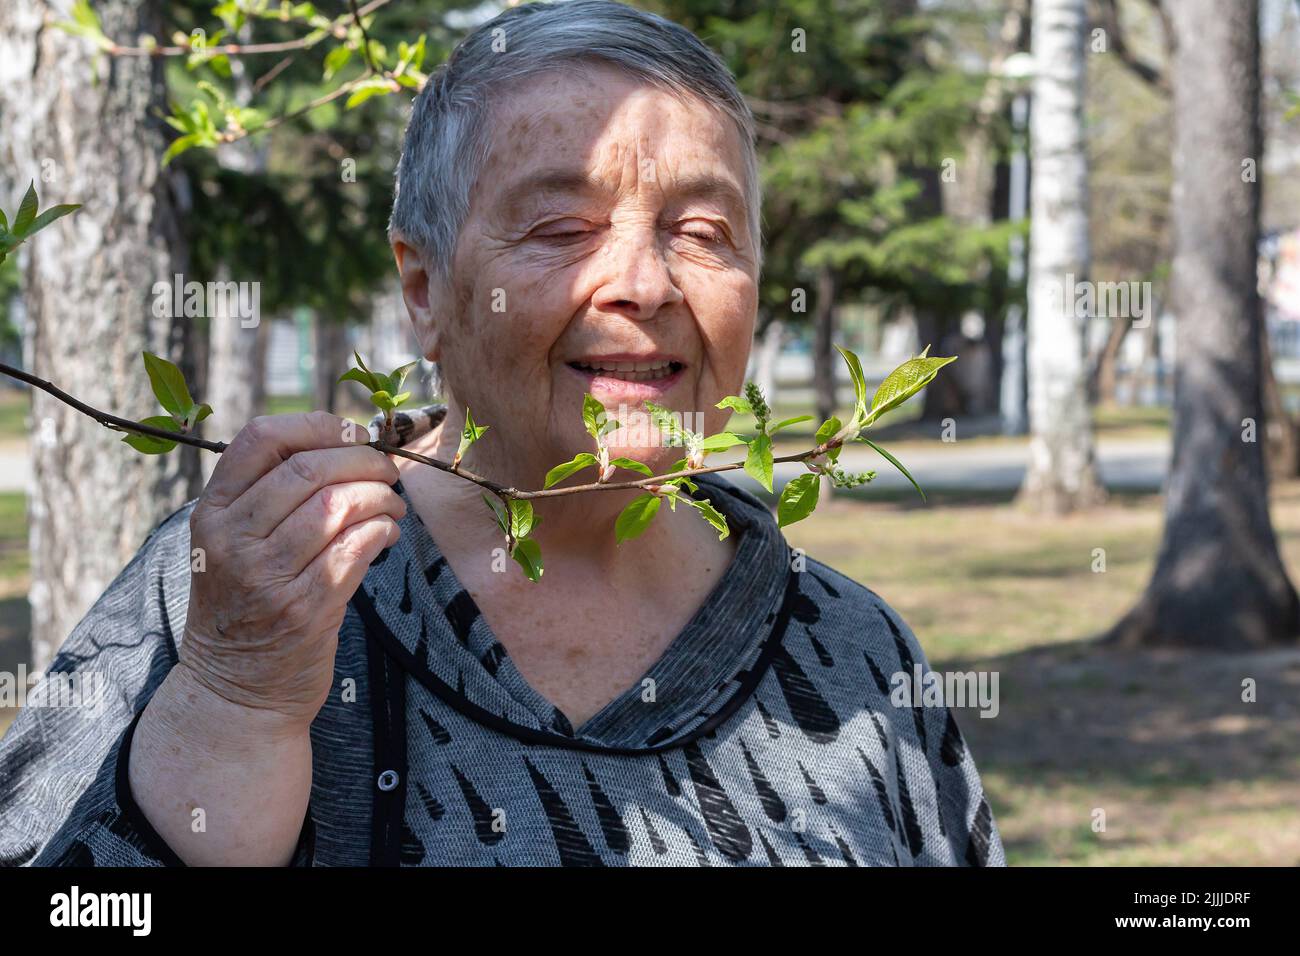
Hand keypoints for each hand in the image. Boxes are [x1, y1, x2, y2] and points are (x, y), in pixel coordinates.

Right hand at [180, 411, 404, 727]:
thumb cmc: (247, 606)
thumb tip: (348, 446)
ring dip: (380, 498)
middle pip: (309, 469)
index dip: (317, 425)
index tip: (354, 432)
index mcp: (212, 512)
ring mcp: (265, 576)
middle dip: (364, 461)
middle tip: (388, 472)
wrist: (235, 691)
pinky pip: (356, 549)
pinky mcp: (304, 609)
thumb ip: (269, 497)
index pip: (260, 439)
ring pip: (337, 506)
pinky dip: (382, 533)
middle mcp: (230, 540)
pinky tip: (387, 536)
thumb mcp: (232, 546)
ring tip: (392, 507)